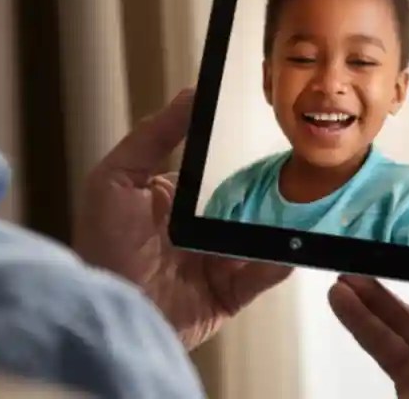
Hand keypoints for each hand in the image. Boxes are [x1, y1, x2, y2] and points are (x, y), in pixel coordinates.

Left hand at [73, 88, 291, 349]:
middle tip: (301, 167)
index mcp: (173, 199)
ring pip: (258, 236)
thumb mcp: (116, 178)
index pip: (214, 168)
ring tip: (306, 203)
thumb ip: (152, 135)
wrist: (110, 313)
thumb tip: (190, 94)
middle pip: (244, 201)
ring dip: (280, 223)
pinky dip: (277, 262)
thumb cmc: (102, 244)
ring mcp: (214, 261)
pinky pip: (261, 276)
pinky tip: (292, 246)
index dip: (238, 151)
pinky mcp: (227, 294)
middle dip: (270, 188)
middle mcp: (196, 229)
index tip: (266, 128)